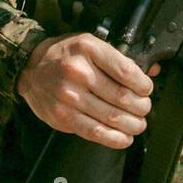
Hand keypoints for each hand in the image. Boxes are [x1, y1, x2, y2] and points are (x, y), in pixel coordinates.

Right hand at [17, 33, 154, 148]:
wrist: (31, 67)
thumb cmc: (65, 54)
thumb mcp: (91, 44)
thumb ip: (119, 58)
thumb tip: (151, 71)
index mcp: (89, 48)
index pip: (126, 71)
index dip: (143, 85)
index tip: (147, 89)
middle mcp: (79, 72)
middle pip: (122, 97)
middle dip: (141, 107)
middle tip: (144, 108)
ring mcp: (70, 96)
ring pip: (112, 117)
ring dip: (132, 124)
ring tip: (138, 123)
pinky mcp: (64, 116)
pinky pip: (96, 132)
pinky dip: (115, 139)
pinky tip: (124, 137)